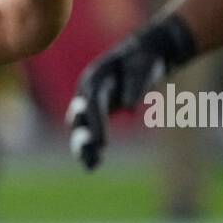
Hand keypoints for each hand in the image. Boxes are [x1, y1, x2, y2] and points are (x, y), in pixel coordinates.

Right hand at [66, 13, 197, 169]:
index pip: (92, 103)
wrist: (142, 56)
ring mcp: (90, 105)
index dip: (96, 124)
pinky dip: (91, 148)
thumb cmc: (143, 60)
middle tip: (92, 154)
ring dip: (83, 148)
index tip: (103, 144)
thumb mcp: (142, 66)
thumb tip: (130, 108)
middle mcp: (86, 93)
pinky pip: (90, 134)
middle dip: (83, 138)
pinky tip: (93, 165)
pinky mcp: (97, 115)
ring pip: (80, 129)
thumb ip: (135, 85)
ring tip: (91, 166)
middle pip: (79, 119)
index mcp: (95, 79)